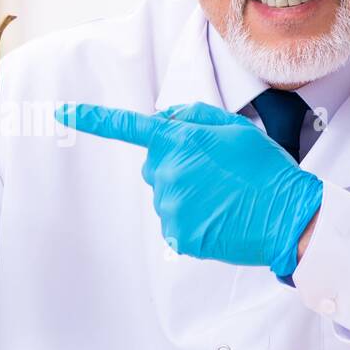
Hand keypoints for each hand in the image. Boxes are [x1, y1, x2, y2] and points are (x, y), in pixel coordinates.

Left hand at [57, 100, 322, 276]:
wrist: (287, 216)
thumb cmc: (264, 168)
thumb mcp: (234, 128)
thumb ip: (193, 117)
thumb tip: (164, 122)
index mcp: (179, 141)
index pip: (127, 127)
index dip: (92, 120)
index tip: (63, 113)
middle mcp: (167, 173)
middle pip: (154, 166)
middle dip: (177, 165)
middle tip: (216, 173)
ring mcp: (170, 207)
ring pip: (166, 196)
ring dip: (187, 195)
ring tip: (223, 197)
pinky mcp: (177, 236)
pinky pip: (175, 224)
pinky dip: (193, 222)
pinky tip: (219, 219)